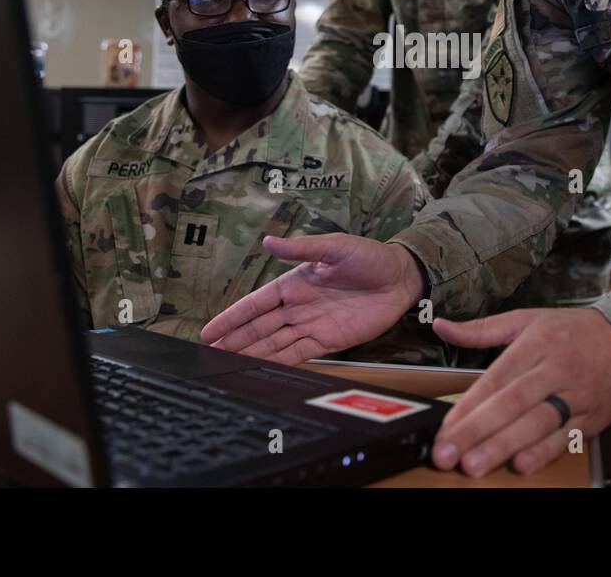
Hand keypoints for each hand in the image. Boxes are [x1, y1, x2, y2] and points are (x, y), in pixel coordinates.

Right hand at [199, 233, 422, 363]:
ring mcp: (312, 325)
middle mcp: (298, 306)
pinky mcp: (329, 341)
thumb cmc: (368, 257)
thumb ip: (301, 248)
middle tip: (210, 356)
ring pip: (275, 343)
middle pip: (260, 327)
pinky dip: (280, 362)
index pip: (256, 303)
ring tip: (227, 366)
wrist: (401, 278)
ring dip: (252, 354)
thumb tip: (268, 241)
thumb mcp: (334, 247)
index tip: (210, 331)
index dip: (233, 317)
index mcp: (294, 283)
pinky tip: (262, 370)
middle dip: (235, 341)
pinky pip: (299, 354)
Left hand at [430, 308, 610, 476]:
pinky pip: (567, 438)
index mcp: (536, 344)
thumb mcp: (526, 319)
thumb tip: (441, 327)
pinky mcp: (593, 418)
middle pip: (512, 404)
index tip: (444, 428)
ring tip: (474, 465)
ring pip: (537, 424)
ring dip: (504, 446)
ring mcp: (576, 396)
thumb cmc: (572, 330)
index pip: (496, 378)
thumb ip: (482, 329)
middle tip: (447, 454)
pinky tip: (521, 465)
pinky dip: (544, 452)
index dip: (469, 405)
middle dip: (476, 432)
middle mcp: (555, 370)